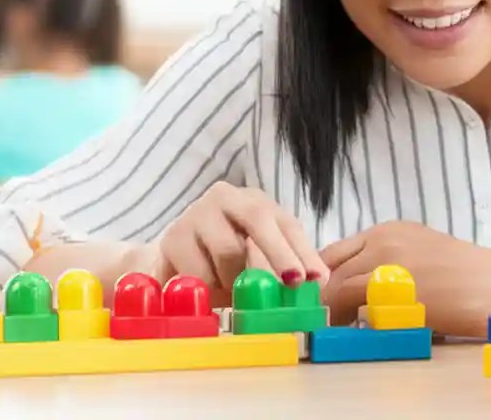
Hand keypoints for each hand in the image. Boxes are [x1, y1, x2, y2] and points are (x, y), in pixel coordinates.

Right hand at [157, 181, 328, 291]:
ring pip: (229, 252)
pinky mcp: (172, 238)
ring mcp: (197, 214)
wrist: (172, 255)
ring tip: (232, 291)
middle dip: (279, 253)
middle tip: (293, 282)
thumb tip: (317, 282)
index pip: (287, 223)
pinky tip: (208, 292)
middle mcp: (226, 198)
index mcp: (254, 201)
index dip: (304, 251)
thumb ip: (285, 266)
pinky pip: (199, 272)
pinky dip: (210, 290)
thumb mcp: (257, 257)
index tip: (317, 279)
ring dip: (237, 281)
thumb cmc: (223, 256)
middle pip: (258, 218)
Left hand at [321, 221, 490, 334]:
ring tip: (338, 327)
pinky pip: (351, 303)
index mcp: (390, 229)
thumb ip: (388, 263)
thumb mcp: (422, 255)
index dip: (327, 276)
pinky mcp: (391, 286)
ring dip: (332, 309)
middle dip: (324, 293)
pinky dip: (345, 319)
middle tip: (325, 317)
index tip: (327, 298)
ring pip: (337, 285)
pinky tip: (354, 330)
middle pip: (331, 266)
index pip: (337, 250)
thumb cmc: (468, 278)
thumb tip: (358, 290)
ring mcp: (385, 261)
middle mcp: (383, 239)